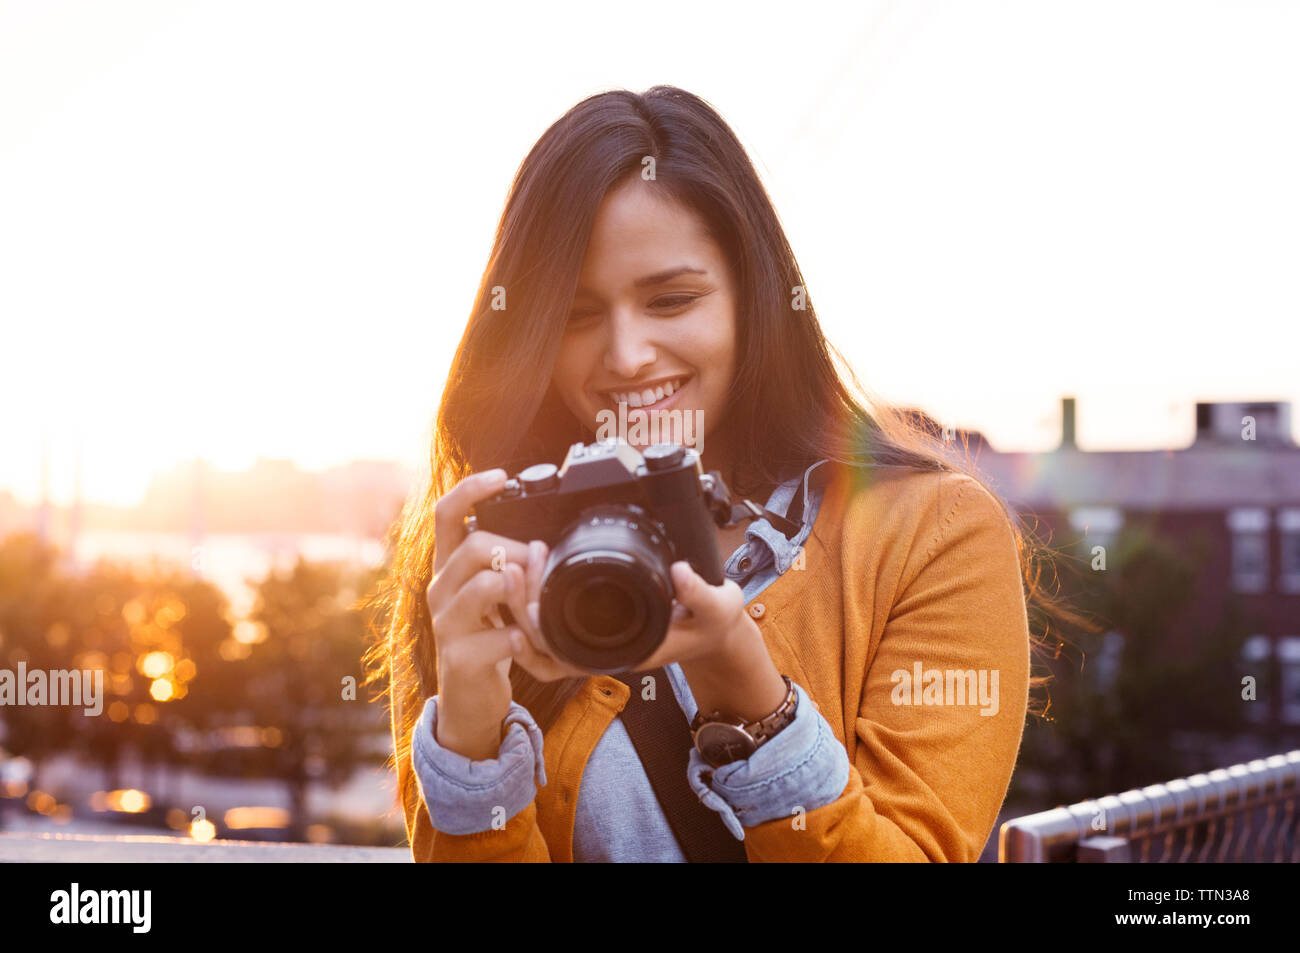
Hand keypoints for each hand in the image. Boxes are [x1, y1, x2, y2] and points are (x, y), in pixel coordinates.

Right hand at [426, 468, 541, 760]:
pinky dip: (523, 638)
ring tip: (535, 606)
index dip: (471, 489)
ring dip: (521, 592)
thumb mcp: (491, 596)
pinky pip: (500, 637)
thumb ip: (506, 566)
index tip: (502, 477)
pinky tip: (528, 644)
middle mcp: (440, 589)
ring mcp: (445, 624)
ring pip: (485, 587)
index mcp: (448, 568)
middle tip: (539, 569)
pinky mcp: (458, 657)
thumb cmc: (487, 639)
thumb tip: (540, 544)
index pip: (447, 514)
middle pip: (475, 546)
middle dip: (518, 551)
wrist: (469, 700)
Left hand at [507, 553, 759, 681]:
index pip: (567, 655)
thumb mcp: (717, 608)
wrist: (716, 633)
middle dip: (522, 605)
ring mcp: (598, 640)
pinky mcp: (597, 625)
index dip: (540, 634)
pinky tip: (532, 573)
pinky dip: (538, 605)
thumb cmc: (714, 625)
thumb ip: (699, 593)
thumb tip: (679, 571)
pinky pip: (555, 624)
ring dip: (525, 602)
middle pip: (544, 642)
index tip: (527, 599)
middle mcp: (605, 650)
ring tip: (519, 561)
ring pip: (543, 635)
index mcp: (626, 652)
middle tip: (514, 565)